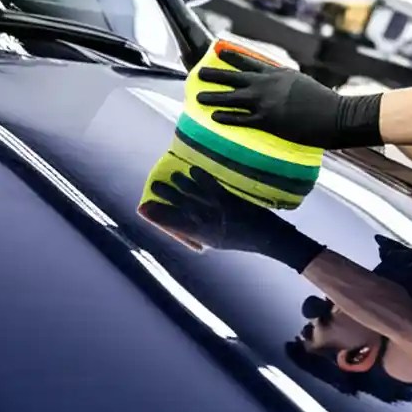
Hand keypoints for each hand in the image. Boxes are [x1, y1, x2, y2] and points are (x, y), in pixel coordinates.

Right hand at [144, 167, 324, 270]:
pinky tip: (192, 170)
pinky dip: (201, 179)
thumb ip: (198, 232)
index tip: (143, 208)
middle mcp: (208, 224)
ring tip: (172, 175)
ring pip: (194, 196)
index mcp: (203, 236)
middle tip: (155, 185)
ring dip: (181, 185)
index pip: (174, 225)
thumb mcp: (215, 240)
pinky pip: (211, 187)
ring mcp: (219, 212)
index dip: (158, 216)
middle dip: (166, 196)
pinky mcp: (230, 201)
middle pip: (181, 207)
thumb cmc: (240, 239)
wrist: (268, 238)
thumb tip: (181, 224)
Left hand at [196, 50, 384, 148]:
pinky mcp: (267, 120)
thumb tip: (278, 83)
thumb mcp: (302, 83)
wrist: (335, 115)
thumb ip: (286, 82)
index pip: (249, 61)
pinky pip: (240, 118)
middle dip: (215, 74)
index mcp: (277, 73)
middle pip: (234, 77)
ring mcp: (265, 102)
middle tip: (198, 73)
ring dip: (213, 96)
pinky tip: (213, 116)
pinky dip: (225, 116)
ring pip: (232, 97)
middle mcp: (268, 84)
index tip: (218, 51)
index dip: (232, 56)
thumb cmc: (324, 101)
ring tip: (198, 96)